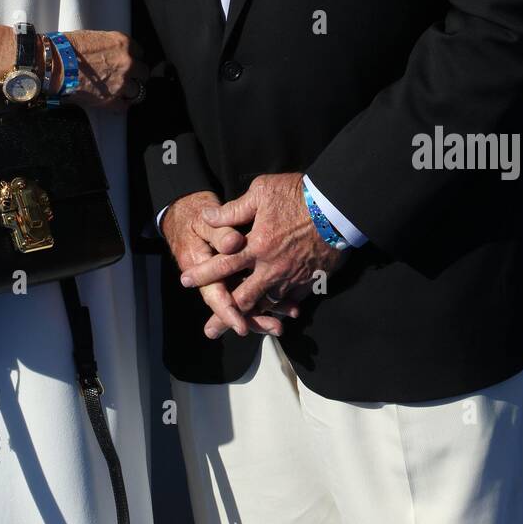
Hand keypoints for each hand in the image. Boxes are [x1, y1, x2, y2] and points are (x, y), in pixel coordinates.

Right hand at [52, 30, 148, 112]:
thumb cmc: (67, 47)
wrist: (54, 63)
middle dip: (136, 74)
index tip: (129, 61)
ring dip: (131, 91)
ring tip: (121, 91)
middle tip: (126, 77)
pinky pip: (125, 107)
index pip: (140, 52)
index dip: (133, 58)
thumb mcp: (94, 37)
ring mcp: (121, 83)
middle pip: (143, 72)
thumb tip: (110, 54)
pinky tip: (114, 102)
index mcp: (123, 44)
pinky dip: (121, 106)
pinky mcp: (110, 100)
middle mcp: (127, 63)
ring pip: (139, 90)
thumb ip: (110, 47)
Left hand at [178, 174, 346, 336]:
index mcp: (256, 246)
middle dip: (224, 316)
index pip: (222, 265)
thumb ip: (233, 210)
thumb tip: (207, 216)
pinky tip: (275, 317)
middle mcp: (271, 267)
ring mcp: (291, 277)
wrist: (337, 207)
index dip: (203, 275)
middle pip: (243, 298)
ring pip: (267, 305)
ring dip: (253, 317)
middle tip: (210, 331)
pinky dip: (281, 310)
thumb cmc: (298, 195)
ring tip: (241, 330)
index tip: (186, 282)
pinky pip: (291, 302)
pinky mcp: (310, 281)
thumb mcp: (262, 193)